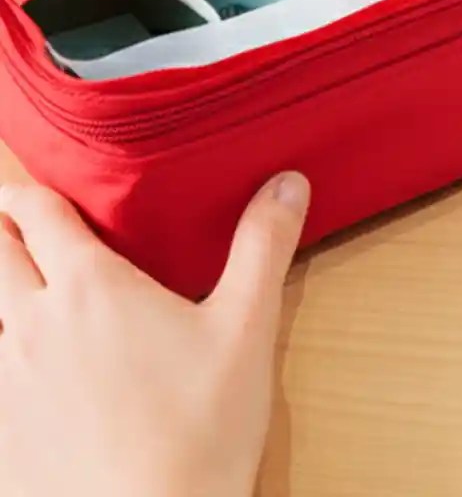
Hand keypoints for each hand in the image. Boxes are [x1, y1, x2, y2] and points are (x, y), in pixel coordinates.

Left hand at [0, 173, 310, 496]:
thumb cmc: (202, 426)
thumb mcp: (246, 327)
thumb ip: (262, 247)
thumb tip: (287, 182)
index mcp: (91, 287)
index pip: (40, 214)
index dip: (33, 192)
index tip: (37, 187)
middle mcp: (34, 321)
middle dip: (0, 227)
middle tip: (13, 220)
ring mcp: (7, 376)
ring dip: (0, 290)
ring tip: (21, 290)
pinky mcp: (1, 425)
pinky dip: (2, 351)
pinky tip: (26, 369)